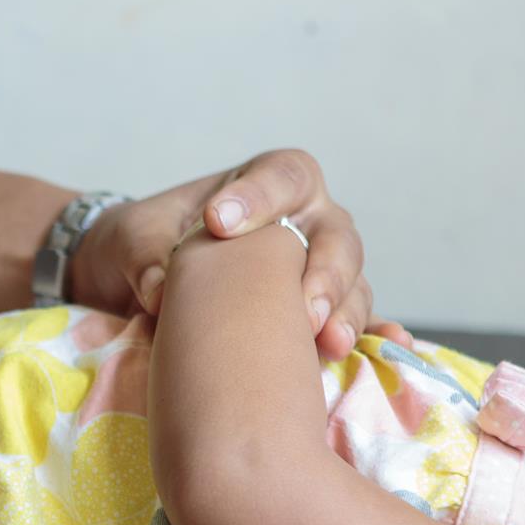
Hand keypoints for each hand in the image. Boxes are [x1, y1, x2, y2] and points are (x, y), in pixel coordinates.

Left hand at [68, 149, 370, 358]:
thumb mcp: (134, 237)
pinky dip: (368, 336)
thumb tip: (157, 294)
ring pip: (352, 284)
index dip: (261, 197)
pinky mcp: (316, 316)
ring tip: (328, 344)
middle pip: (336, 238)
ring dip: (343, 314)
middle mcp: (306, 222)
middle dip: (324, 273)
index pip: (284, 177)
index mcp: (266, 184)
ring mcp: (318, 270)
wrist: (141, 282)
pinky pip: (351, 324)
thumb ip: (145, 255)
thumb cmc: (145, 244)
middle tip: (303, 308)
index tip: (221, 223)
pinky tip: (389, 348)